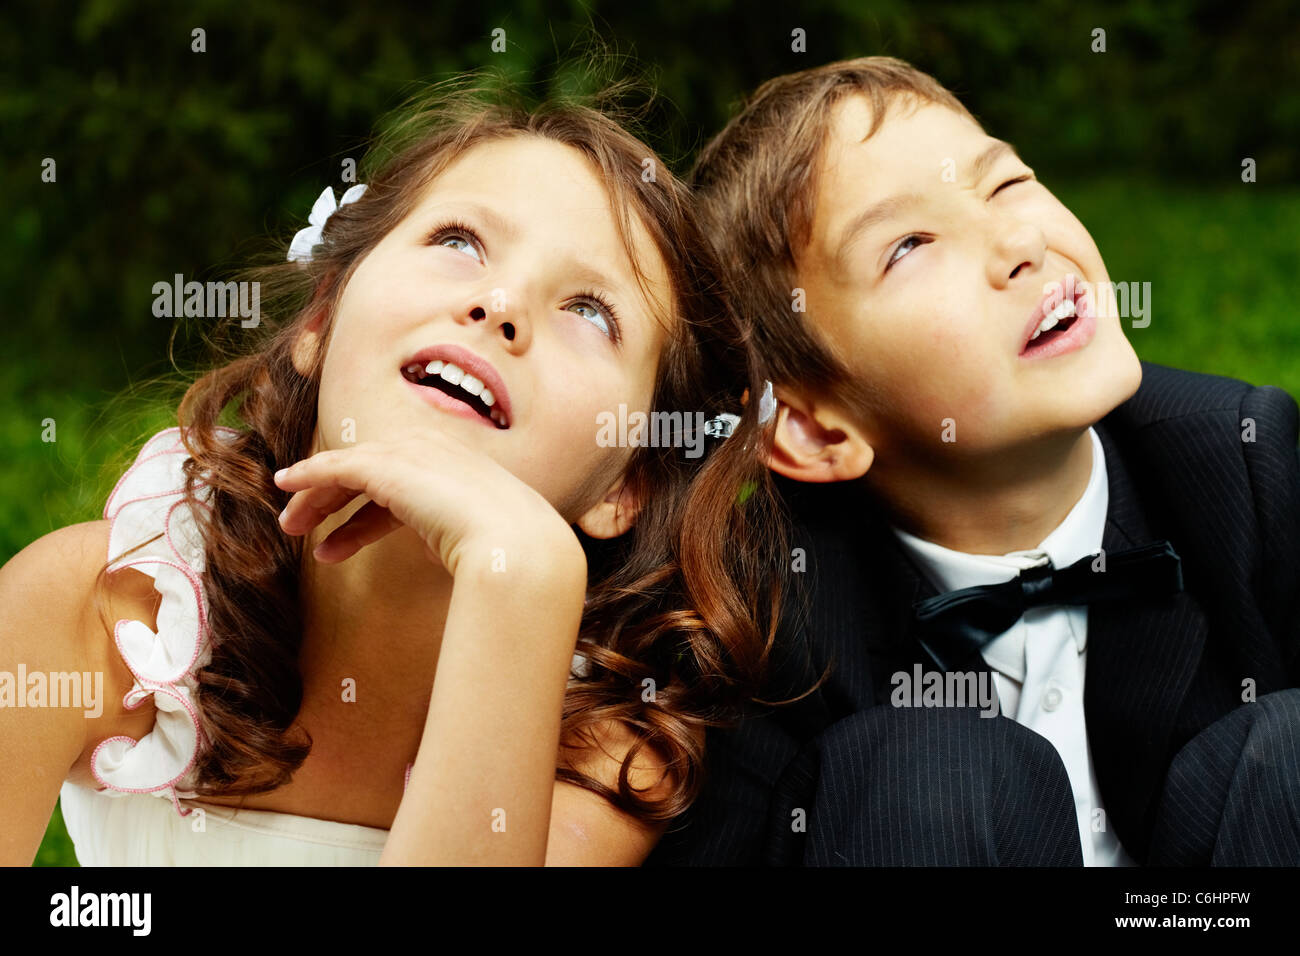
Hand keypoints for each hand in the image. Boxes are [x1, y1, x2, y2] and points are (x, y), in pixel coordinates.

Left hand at [273, 434, 581, 578]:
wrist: (515, 546)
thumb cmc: (507, 555)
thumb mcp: (478, 543)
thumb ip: (452, 539)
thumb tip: (437, 553)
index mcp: (460, 468)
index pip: (401, 485)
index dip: (366, 510)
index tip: (342, 537)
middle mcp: (436, 452)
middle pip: (372, 470)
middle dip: (335, 498)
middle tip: (304, 526)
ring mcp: (412, 454)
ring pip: (349, 468)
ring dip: (317, 496)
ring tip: (291, 526)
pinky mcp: (386, 465)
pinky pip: (337, 466)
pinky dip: (309, 474)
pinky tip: (286, 485)